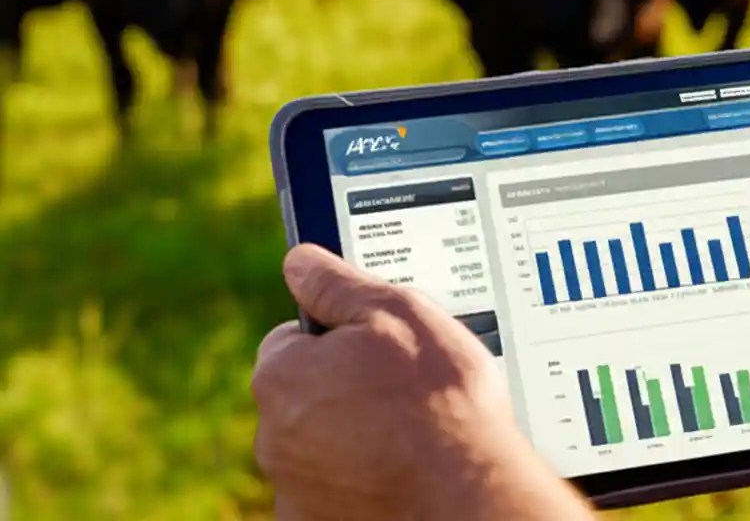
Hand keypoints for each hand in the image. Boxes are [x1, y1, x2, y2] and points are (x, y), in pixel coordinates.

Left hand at [253, 245, 593, 520]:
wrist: (469, 494)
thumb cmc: (438, 399)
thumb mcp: (398, 313)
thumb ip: (339, 284)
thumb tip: (301, 261)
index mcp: (282, 375)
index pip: (292, 338)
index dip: (339, 336)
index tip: (378, 346)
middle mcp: (274, 438)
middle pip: (307, 395)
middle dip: (347, 388)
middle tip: (405, 388)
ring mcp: (295, 489)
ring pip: (323, 446)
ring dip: (356, 437)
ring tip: (414, 432)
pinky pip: (338, 489)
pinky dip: (364, 480)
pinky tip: (404, 470)